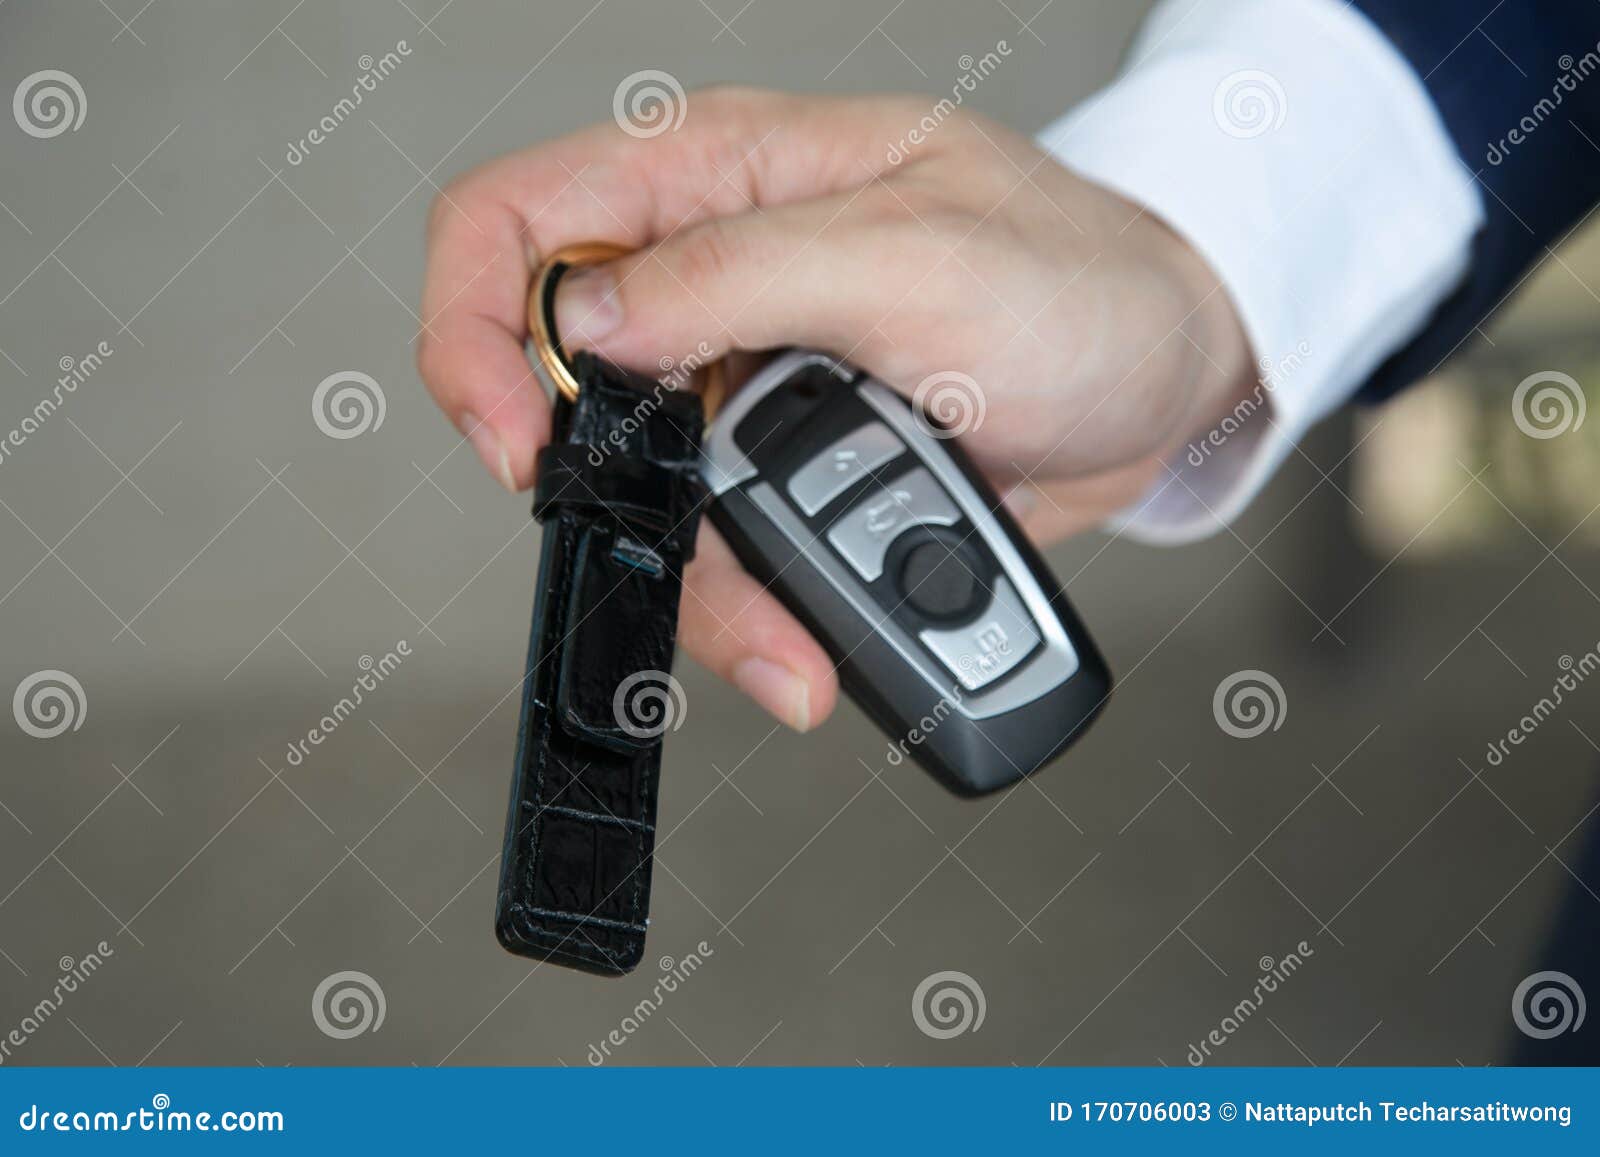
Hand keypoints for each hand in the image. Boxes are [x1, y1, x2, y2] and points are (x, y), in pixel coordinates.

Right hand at [418, 88, 1252, 731]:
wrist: (1162, 381)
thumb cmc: (1079, 279)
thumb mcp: (918, 254)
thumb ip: (741, 272)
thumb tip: (590, 319)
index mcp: (722, 173)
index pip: (519, 219)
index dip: (474, 326)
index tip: (515, 439)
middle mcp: (711, 274)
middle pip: (562, 391)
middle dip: (601, 498)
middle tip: (677, 560)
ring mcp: (742, 380)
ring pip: (644, 502)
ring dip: (707, 587)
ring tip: (796, 640)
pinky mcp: (784, 465)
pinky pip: (721, 549)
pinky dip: (758, 610)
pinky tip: (811, 643)